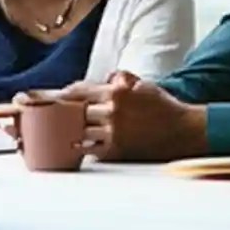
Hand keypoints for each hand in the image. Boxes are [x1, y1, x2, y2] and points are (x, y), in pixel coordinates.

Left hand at [57, 71, 207, 161]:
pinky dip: (82, 147)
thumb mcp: (143, 85)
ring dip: (70, 130)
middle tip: (46, 113)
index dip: (63, 94)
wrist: (184, 131)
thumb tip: (106, 78)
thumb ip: (121, 78)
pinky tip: (74, 146)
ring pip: (80, 131)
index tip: (51, 97)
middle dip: (62, 112)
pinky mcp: (117, 151)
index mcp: (116, 93)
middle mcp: (112, 112)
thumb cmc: (164, 107)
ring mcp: (113, 133)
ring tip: (56, 130)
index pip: (79, 91)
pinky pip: (91, 149)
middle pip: (75, 112)